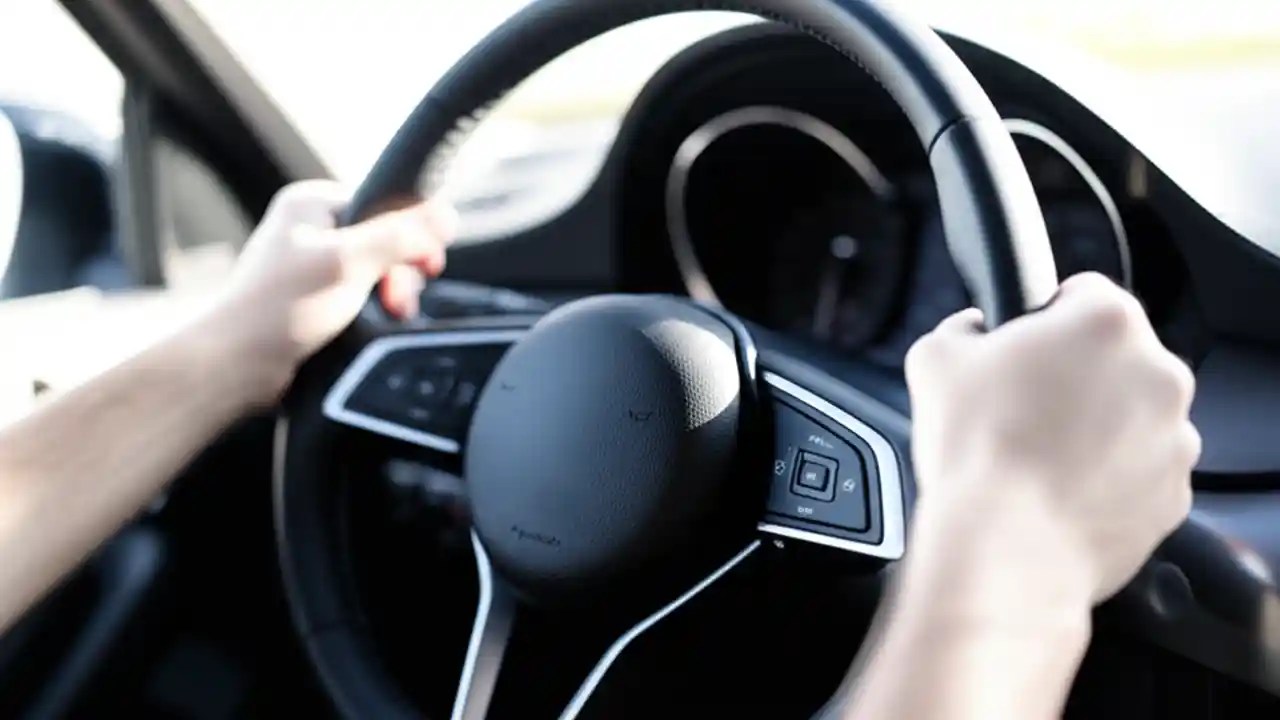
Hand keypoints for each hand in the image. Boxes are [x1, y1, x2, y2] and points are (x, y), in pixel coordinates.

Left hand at [206, 180, 456, 405]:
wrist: (236, 367)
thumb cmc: (280, 309)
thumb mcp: (349, 262)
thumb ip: (399, 236)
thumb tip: (446, 214)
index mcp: (312, 203)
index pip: (384, 205)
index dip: (411, 235)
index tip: (426, 266)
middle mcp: (309, 228)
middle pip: (384, 239)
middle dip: (400, 272)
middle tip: (397, 301)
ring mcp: (310, 265)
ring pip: (375, 272)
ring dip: (389, 296)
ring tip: (388, 317)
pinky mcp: (313, 300)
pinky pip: (360, 297)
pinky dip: (372, 312)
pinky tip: (371, 327)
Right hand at [905, 272, 1199, 604]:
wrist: (1004, 549)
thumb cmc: (975, 450)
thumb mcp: (934, 359)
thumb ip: (960, 327)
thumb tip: (973, 330)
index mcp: (1106, 323)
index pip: (1081, 291)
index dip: (1044, 318)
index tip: (1022, 348)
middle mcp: (1158, 373)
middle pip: (1115, 356)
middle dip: (1075, 374)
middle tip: (1022, 406)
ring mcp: (1175, 438)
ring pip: (1132, 415)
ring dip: (1097, 425)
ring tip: (1039, 456)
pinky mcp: (1174, 494)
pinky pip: (1140, 471)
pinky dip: (1110, 477)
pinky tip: (1060, 490)